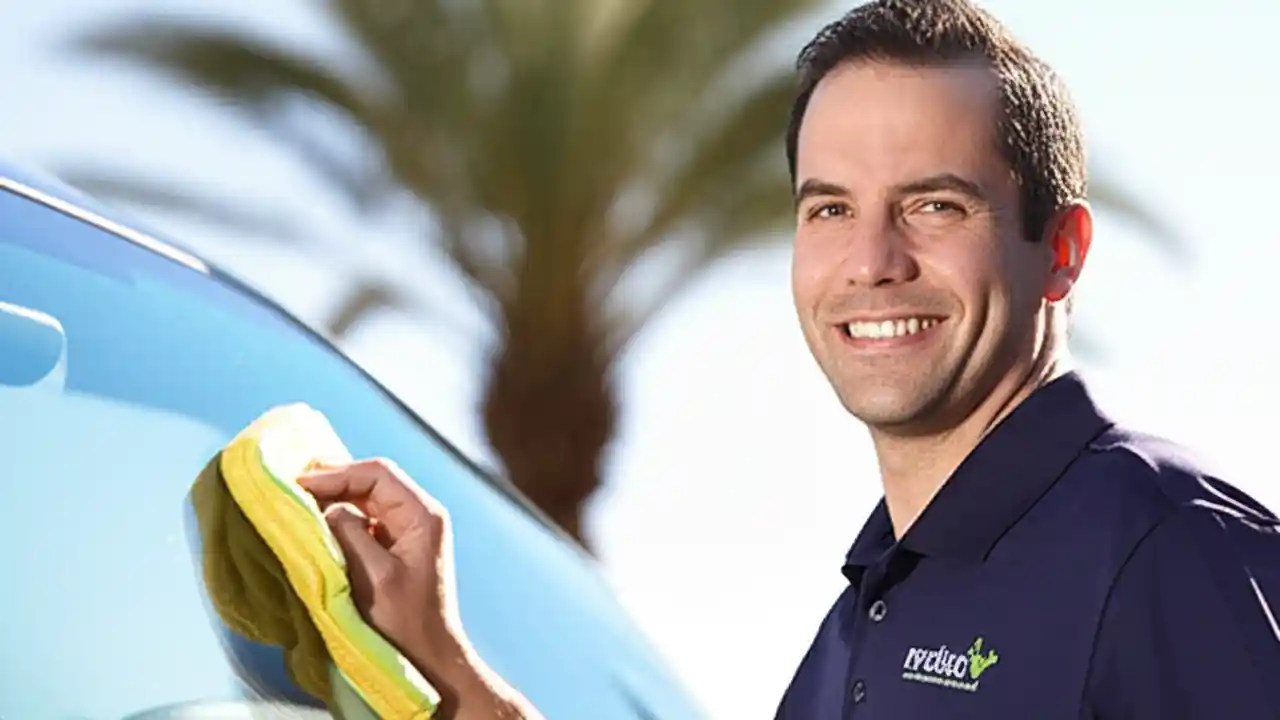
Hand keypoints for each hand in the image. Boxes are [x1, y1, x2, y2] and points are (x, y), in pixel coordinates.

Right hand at [298, 458, 464, 670]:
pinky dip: (337, 520)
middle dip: (331, 483)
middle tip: (290, 489)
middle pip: (370, 482)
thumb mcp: (375, 576)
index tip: (299, 483)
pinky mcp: (393, 548)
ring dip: (332, 500)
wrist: (428, 658)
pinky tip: (313, 526)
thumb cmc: (406, 623)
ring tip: (296, 504)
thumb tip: (328, 509)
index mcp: (422, 515)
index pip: (377, 474)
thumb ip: (350, 534)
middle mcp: (418, 516)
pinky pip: (363, 521)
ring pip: (364, 500)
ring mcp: (406, 532)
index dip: (337, 473)